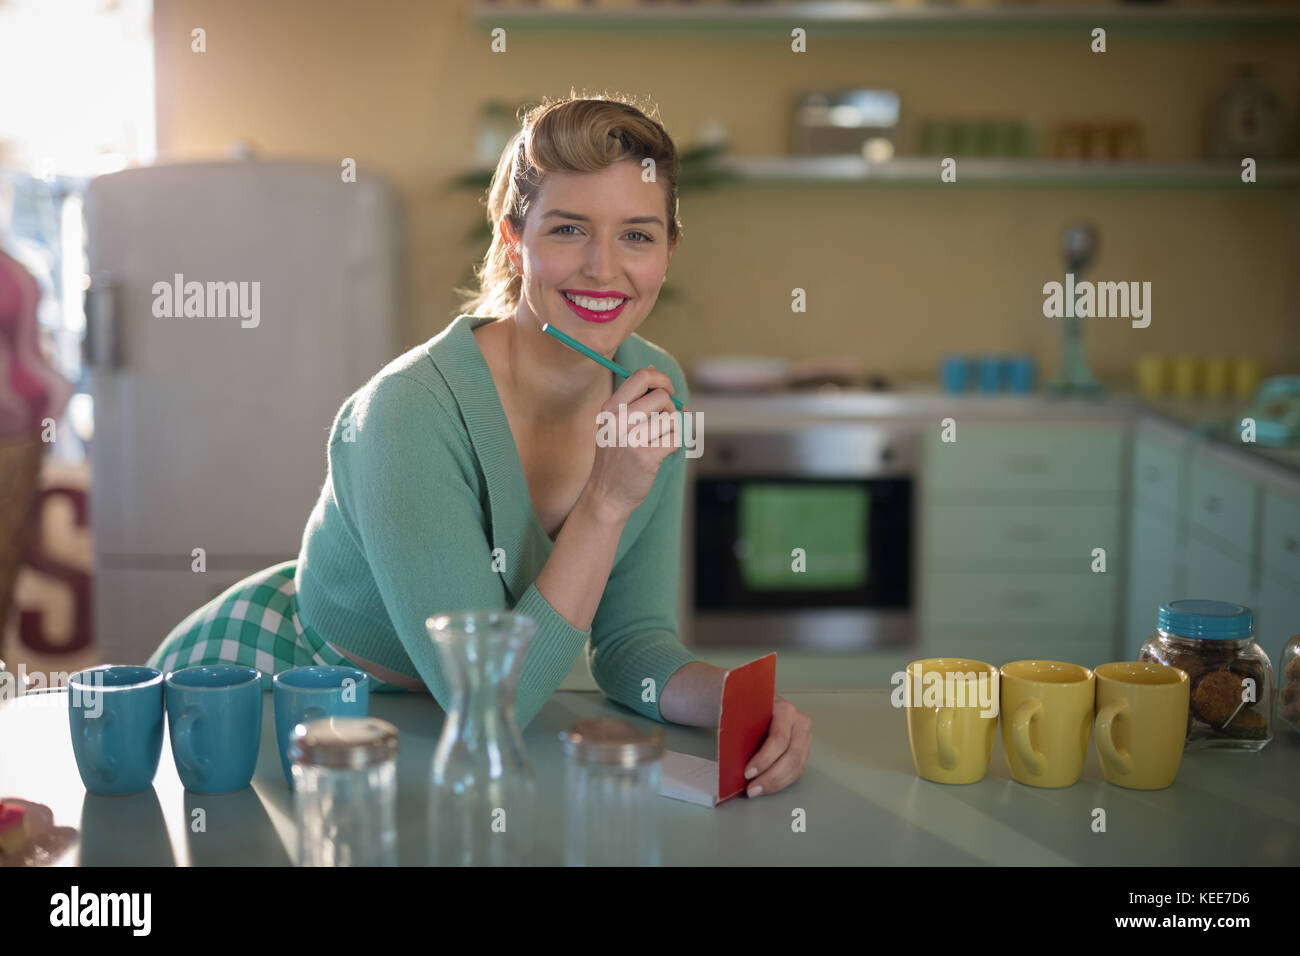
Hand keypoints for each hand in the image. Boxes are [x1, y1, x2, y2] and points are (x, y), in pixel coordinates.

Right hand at [584, 364, 683, 521]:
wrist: (605, 496)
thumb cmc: (615, 458)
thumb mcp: (615, 424)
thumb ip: (633, 399)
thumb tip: (654, 370)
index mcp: (609, 409)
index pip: (640, 377)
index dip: (662, 380)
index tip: (667, 391)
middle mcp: (618, 421)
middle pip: (662, 397)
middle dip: (671, 409)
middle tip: (665, 423)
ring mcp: (631, 439)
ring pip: (672, 420)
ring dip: (672, 430)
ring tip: (660, 441)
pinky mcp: (646, 457)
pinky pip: (675, 439)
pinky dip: (674, 445)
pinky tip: (662, 453)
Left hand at [744, 695, 811, 797]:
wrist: (759, 702)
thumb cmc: (750, 708)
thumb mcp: (743, 712)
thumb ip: (740, 731)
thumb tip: (732, 760)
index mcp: (784, 709)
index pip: (778, 739)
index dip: (763, 759)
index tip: (747, 772)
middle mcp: (799, 721)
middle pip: (791, 756)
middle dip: (770, 777)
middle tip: (752, 788)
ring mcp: (804, 736)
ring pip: (796, 767)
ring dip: (776, 783)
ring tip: (757, 790)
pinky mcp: (804, 749)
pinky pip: (796, 770)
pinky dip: (781, 782)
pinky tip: (767, 786)